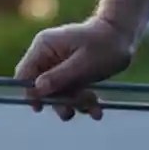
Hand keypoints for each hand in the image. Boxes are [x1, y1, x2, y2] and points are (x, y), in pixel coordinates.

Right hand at [13, 16, 135, 120]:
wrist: (124, 37)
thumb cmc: (105, 45)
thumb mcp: (83, 64)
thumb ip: (59, 77)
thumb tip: (36, 89)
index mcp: (44, 46)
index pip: (24, 73)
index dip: (29, 92)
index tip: (40, 107)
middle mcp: (48, 56)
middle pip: (41, 87)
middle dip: (58, 102)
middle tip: (70, 112)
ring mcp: (60, 65)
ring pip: (59, 94)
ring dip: (75, 104)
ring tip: (93, 108)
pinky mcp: (72, 74)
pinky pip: (72, 93)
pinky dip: (83, 101)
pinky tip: (96, 110)